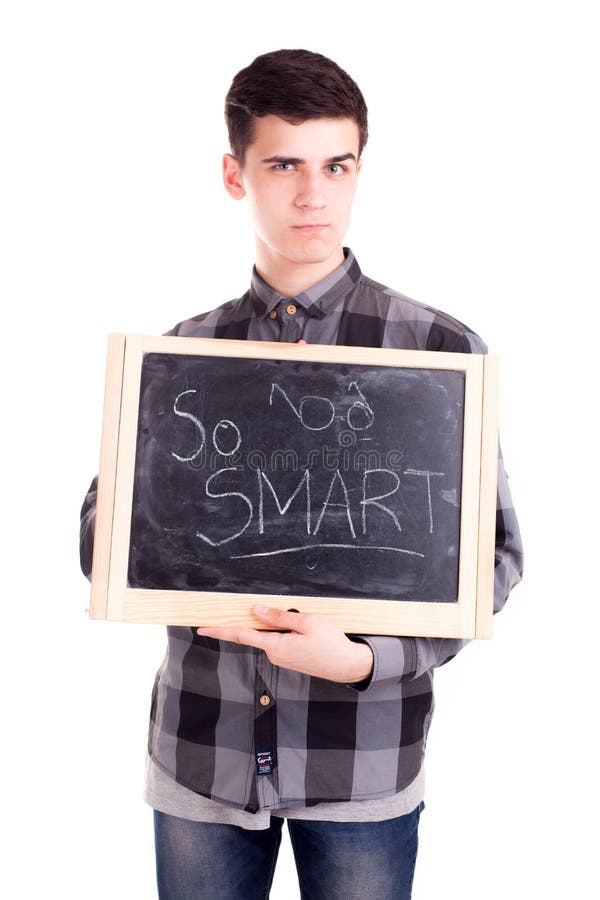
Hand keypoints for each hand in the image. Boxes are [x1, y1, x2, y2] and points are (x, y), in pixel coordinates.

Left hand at [196, 605, 373, 683]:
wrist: (347, 665)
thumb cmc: (330, 643)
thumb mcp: (306, 622)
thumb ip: (279, 617)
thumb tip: (257, 610)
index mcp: (275, 645)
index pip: (241, 635)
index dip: (220, 631)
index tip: (202, 628)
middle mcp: (274, 654)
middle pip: (256, 633)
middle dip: (253, 622)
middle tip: (246, 614)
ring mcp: (282, 658)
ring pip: (269, 637)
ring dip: (274, 627)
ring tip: (296, 622)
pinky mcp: (290, 658)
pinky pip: (279, 642)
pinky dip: (280, 633)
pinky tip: (297, 629)